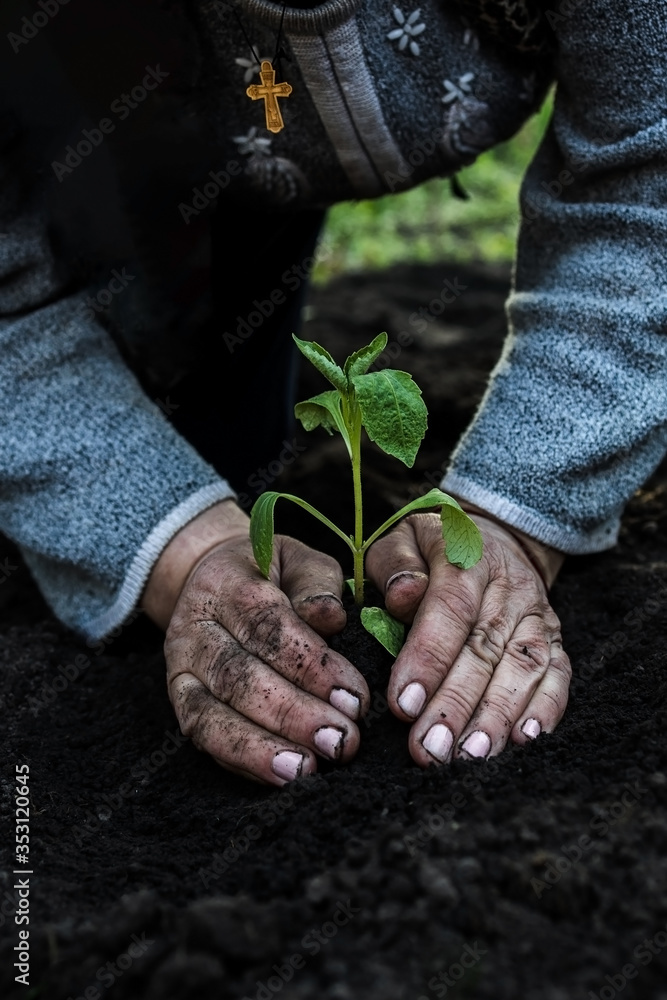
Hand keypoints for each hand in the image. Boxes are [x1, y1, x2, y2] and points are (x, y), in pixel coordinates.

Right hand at [142, 501, 368, 784]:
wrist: (210, 578)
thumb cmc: (273, 574)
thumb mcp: (299, 560)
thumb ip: (317, 583)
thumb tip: (331, 618)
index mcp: (226, 583)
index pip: (268, 626)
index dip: (312, 666)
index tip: (356, 698)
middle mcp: (194, 626)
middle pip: (240, 676)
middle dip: (294, 713)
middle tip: (342, 741)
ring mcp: (180, 667)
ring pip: (212, 713)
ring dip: (262, 747)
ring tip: (308, 769)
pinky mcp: (178, 701)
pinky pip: (203, 737)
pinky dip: (242, 761)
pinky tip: (280, 777)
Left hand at [365, 507, 569, 764]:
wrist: (494, 538)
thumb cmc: (433, 548)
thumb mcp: (402, 537)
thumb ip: (395, 564)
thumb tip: (401, 597)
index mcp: (466, 558)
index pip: (449, 609)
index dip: (428, 658)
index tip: (404, 704)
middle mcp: (508, 589)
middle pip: (484, 649)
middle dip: (457, 705)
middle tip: (430, 749)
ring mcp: (537, 616)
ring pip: (522, 668)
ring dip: (498, 717)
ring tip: (472, 756)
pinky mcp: (555, 639)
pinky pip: (558, 675)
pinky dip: (546, 709)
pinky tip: (524, 740)